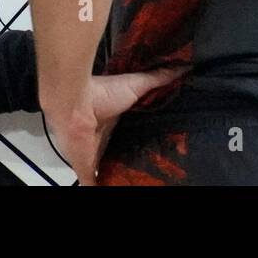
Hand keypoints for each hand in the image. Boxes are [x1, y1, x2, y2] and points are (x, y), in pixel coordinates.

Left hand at [48, 67, 187, 184]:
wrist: (75, 105)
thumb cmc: (102, 93)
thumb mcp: (136, 84)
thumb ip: (157, 79)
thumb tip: (182, 67)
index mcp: (114, 122)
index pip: (130, 136)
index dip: (142, 143)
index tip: (160, 151)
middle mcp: (103, 139)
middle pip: (120, 156)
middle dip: (132, 164)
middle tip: (153, 173)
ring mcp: (94, 155)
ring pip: (109, 172)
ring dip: (118, 177)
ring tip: (138, 183)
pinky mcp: (86, 168)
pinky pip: (92, 184)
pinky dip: (100, 188)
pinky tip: (112, 190)